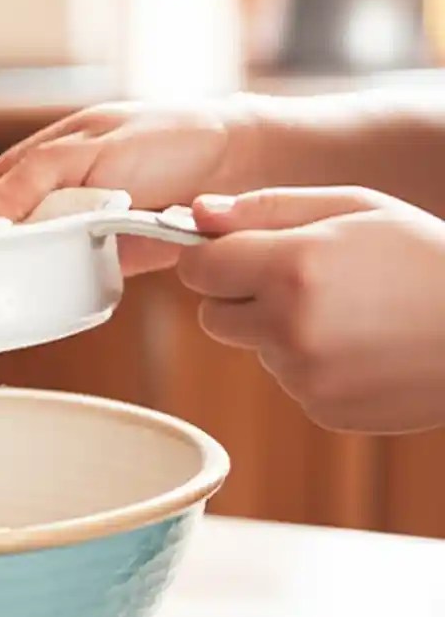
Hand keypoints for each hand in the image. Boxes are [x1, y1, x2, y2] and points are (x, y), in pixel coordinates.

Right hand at [0, 99, 254, 275]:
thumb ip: (38, 173)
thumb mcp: (94, 147)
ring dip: (9, 277)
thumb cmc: (169, 140)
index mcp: (36, 159)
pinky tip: (24, 305)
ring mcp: (73, 230)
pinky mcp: (99, 260)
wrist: (239, 168)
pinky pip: (64, 279)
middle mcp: (47, 196)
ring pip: (25, 259)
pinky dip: (47, 290)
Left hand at [177, 187, 444, 433]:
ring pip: (256, 349)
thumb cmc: (423, 253)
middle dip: (241, 297)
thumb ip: (265, 208)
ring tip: (353, 312)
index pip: (196, 269)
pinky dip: (314, 365)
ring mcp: (304, 377)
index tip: (237, 252)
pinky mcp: (322, 410)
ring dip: (282, 332)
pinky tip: (364, 346)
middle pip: (212, 316)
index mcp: (290, 269)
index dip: (213, 258)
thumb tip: (195, 213)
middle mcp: (288, 328)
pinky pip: (291, 381)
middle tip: (303, 280)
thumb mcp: (354, 207)